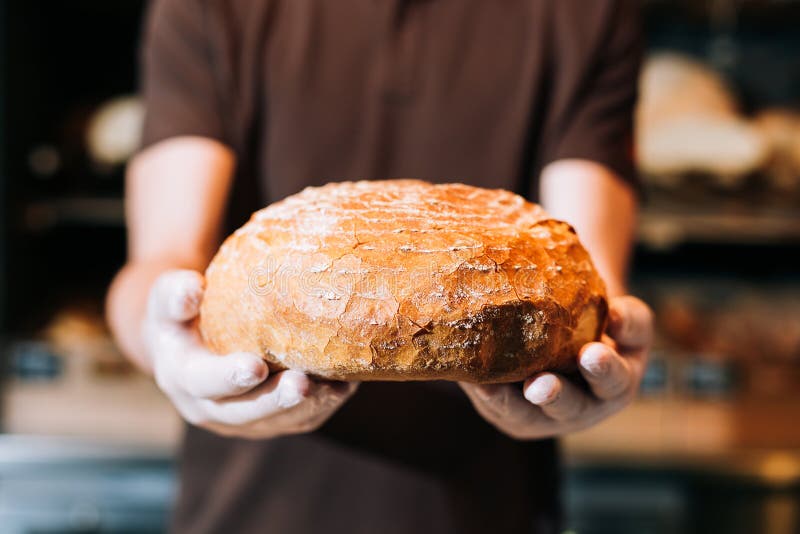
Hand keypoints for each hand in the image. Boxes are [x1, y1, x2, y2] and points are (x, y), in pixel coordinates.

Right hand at [143, 269, 357, 438]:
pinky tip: (345, 386)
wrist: (190, 344)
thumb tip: (192, 288)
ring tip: (335, 388)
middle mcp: (211, 409)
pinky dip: (323, 407)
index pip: (205, 383)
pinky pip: (299, 421)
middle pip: (246, 414)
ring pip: (278, 423)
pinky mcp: (270, 422)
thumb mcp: (168, 300)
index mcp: (183, 378)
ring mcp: (243, 420)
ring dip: (307, 408)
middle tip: (303, 384)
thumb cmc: (181, 314)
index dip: (230, 378)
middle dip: (277, 401)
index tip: (255, 366)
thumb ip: (175, 294)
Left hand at [459, 295, 652, 439]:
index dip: (603, 370)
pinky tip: (462, 370)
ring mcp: (538, 416)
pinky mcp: (505, 412)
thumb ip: (629, 320)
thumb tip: (615, 312)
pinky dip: (476, 388)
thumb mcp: (626, 322)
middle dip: (551, 396)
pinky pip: (490, 402)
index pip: (612, 381)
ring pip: (518, 412)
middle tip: (538, 385)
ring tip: (487, 385)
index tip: (592, 353)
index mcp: (613, 388)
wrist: (568, 340)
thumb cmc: (604, 329)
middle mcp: (577, 411)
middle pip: (564, 409)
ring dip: (502, 400)